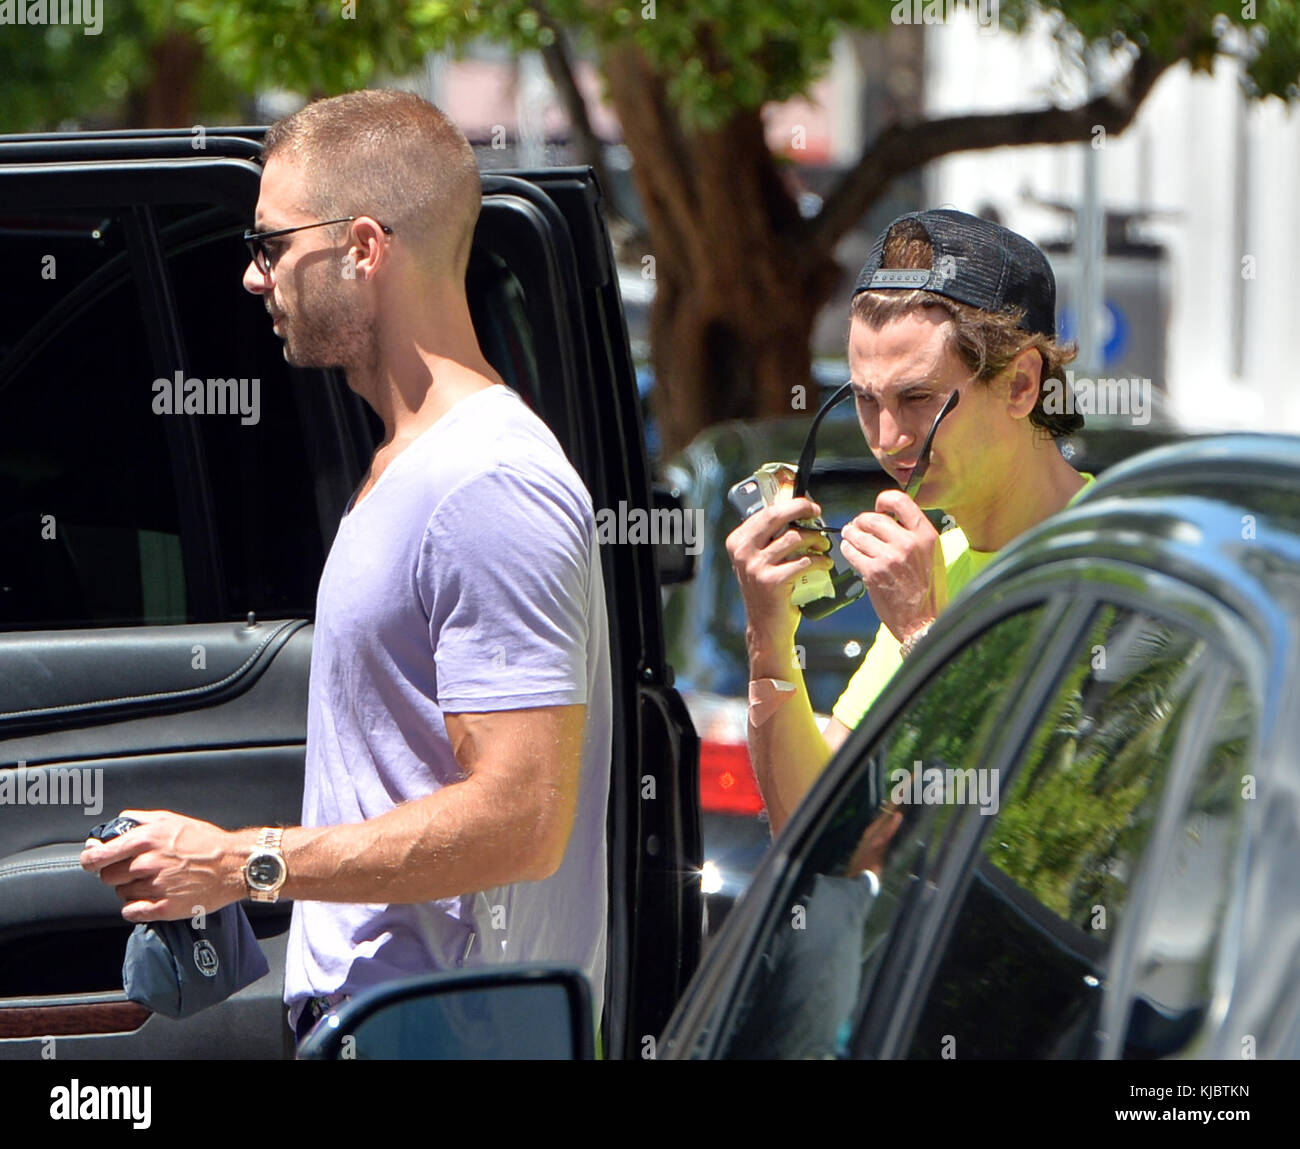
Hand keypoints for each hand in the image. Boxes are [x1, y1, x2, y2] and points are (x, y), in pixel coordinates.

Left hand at [80, 810, 246, 922]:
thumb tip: (118, 821)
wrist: (233, 864)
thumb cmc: (206, 840)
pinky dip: (135, 907)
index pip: (99, 855)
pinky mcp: (164, 908)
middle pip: (108, 877)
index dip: (90, 859)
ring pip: (121, 894)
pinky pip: (131, 912)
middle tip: (136, 871)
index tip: (91, 861)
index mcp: (145, 840)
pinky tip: (149, 899)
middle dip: (117, 874)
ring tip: (151, 882)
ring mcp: (155, 887)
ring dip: (130, 890)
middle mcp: (147, 863)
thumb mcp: (172, 819)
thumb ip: (140, 819)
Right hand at [725, 497, 834, 648]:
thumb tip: (796, 512)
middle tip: (818, 513)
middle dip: (801, 510)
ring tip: (824, 546)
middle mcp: (742, 552)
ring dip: (815, 540)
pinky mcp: (772, 581)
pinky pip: (804, 561)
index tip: (809, 506)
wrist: (766, 627)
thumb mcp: (759, 561)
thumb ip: (768, 538)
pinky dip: (820, 561)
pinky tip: (826, 564)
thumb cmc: (768, 590)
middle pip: (777, 517)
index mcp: (737, 542)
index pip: (766, 512)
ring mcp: (755, 567)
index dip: (791, 505)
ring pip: (794, 538)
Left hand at [840, 488, 946, 641]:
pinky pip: (851, 552)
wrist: (921, 620)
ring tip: (851, 537)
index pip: (900, 501)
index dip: (884, 501)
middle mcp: (907, 543)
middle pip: (873, 518)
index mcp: (925, 535)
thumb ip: (914, 533)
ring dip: (850, 535)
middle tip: (857, 526)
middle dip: (860, 521)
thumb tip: (891, 518)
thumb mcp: (932, 554)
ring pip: (858, 534)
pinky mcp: (872, 572)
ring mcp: (888, 558)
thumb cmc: (927, 589)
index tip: (878, 508)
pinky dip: (847, 550)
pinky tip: (850, 552)